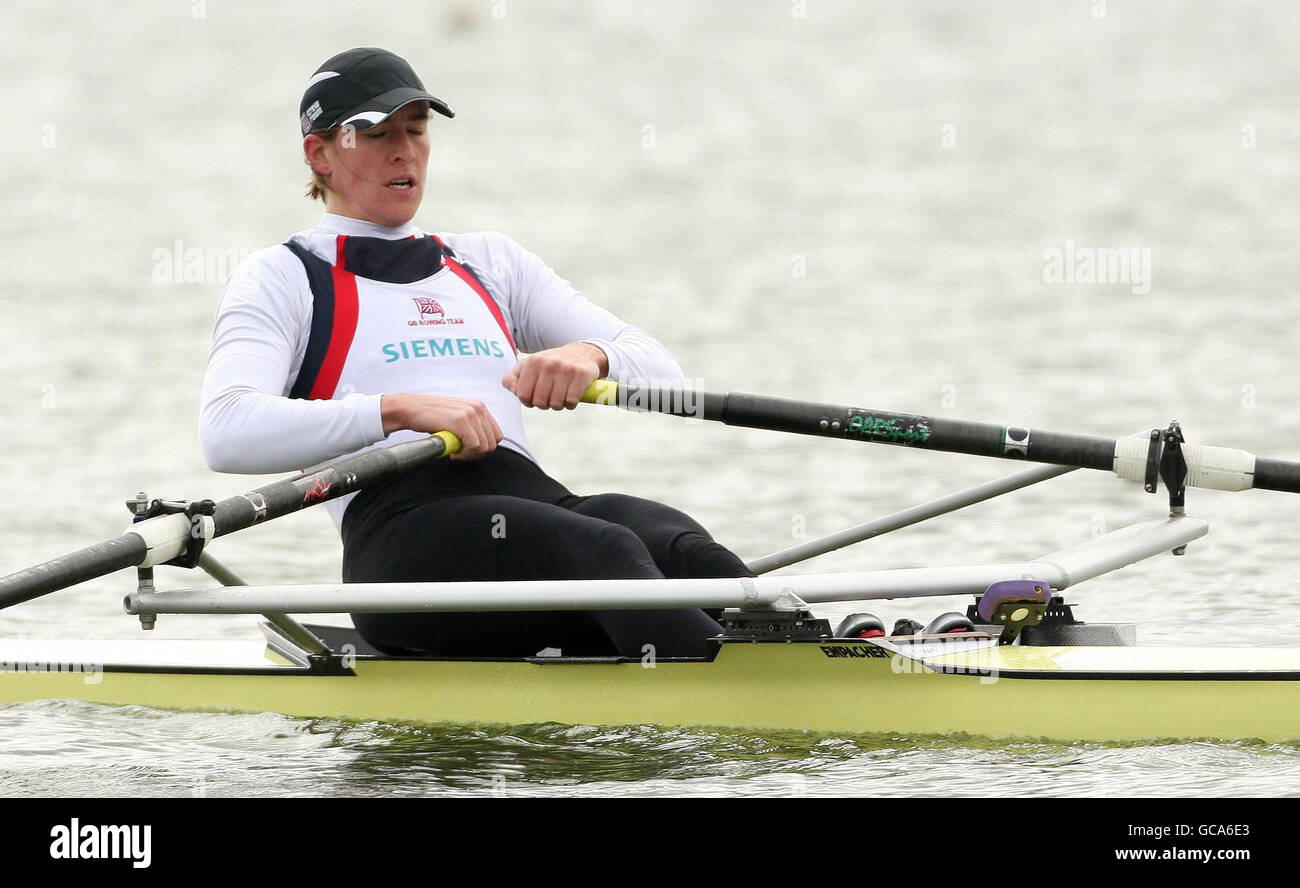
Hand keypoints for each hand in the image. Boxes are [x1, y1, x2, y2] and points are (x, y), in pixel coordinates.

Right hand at [380, 393, 502, 459]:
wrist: (410, 409)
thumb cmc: (431, 417)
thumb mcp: (457, 418)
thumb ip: (472, 427)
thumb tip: (483, 444)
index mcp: (479, 407)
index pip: (497, 435)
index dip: (484, 448)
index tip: (469, 451)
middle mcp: (478, 408)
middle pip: (493, 443)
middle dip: (477, 454)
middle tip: (460, 454)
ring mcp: (471, 413)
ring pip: (485, 446)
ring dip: (469, 455)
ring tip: (455, 452)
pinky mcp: (462, 421)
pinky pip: (474, 446)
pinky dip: (464, 454)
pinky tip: (452, 452)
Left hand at [502, 343, 608, 409]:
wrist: (582, 352)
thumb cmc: (552, 363)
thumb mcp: (530, 365)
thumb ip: (513, 378)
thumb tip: (513, 390)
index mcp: (533, 361)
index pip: (523, 395)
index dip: (528, 402)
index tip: (534, 399)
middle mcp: (549, 363)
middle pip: (539, 402)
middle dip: (544, 404)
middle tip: (549, 398)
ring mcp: (566, 368)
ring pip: (556, 403)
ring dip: (558, 405)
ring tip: (560, 397)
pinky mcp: (582, 374)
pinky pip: (571, 401)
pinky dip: (570, 404)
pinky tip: (571, 397)